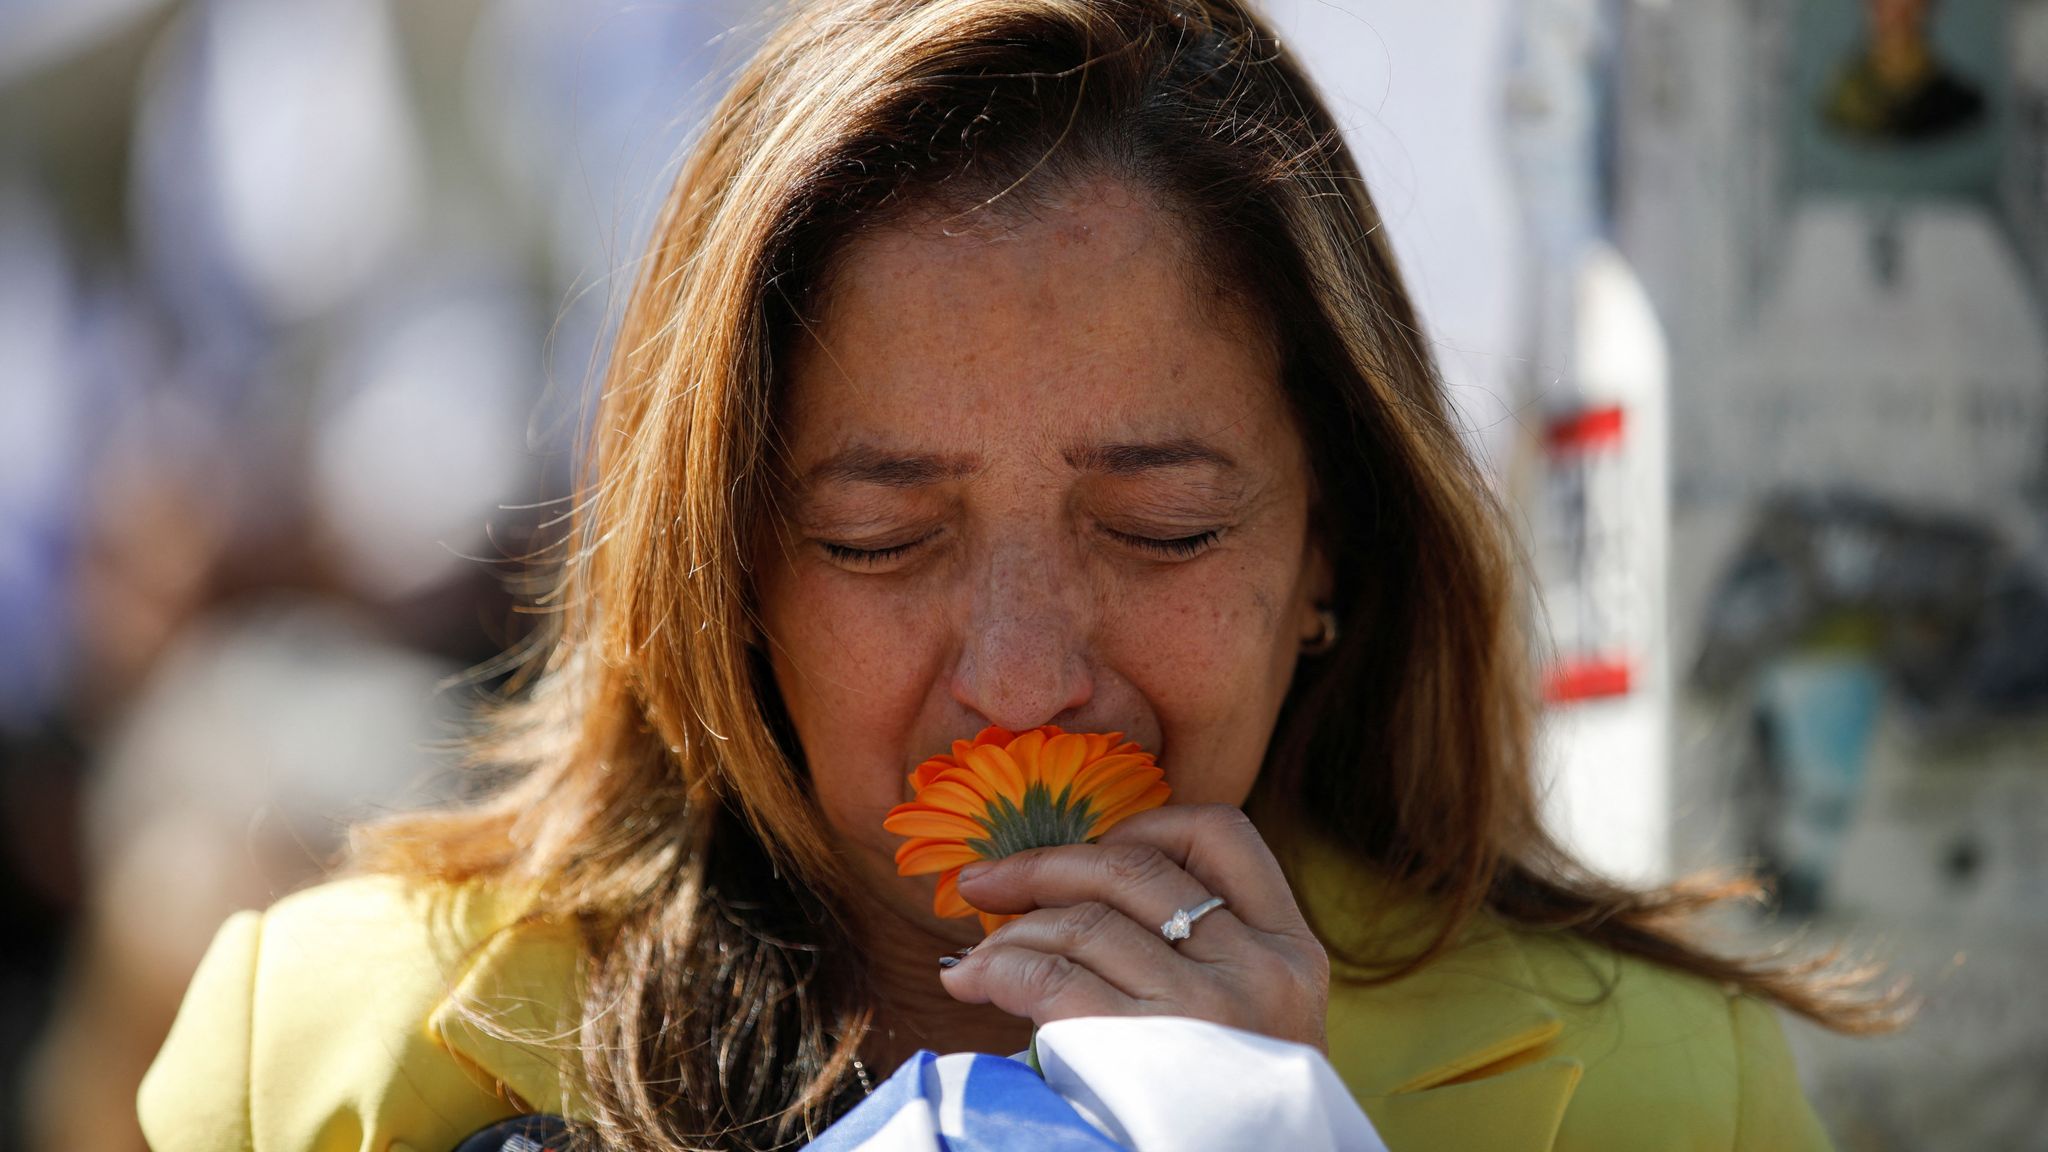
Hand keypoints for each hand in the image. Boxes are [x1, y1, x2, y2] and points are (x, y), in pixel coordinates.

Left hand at [938, 804, 1329, 1051]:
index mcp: (1294, 949)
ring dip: (1010, 931)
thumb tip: (1073, 892)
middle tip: (981, 883)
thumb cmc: (1232, 1116)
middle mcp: (1259, 968)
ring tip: (976, 957)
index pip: (1223, 833)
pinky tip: (973, 981)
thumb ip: (1205, 951)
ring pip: (1082, 921)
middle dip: (1042, 865)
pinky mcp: (1147, 1054)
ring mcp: (1208, 1010)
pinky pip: (1051, 978)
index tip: (1091, 847)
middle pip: (1131, 868)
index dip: (1145, 823)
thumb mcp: (1259, 1020)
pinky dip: (998, 968)